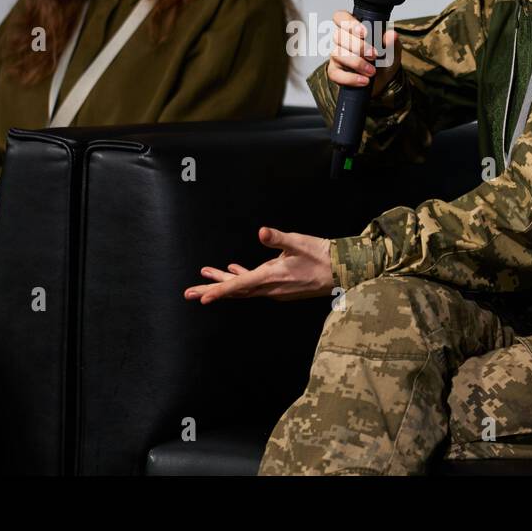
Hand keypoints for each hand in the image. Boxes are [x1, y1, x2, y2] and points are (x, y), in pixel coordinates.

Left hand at [184, 227, 335, 303]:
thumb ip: (279, 238)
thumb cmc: (321, 256)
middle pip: (235, 291)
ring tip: (205, 275)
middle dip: (211, 290)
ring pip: (243, 287)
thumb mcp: (299, 243)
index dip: (219, 290)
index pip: (239, 286)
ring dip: (224, 282)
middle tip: (189, 293)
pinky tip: (234, 269)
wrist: (341, 271)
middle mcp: (270, 287)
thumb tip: (261, 232)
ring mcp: (274, 289)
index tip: (201, 298)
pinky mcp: (280, 286)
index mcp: (271, 277)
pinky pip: (254, 284)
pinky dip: (241, 278)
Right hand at [328, 9, 400, 95]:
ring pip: (337, 54)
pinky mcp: (335, 72)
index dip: (349, 23)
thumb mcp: (392, 49)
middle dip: (358, 46)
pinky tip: (364, 80)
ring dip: (357, 63)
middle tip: (374, 55)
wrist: (384, 80)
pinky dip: (350, 78)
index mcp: (353, 27)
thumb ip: (391, 41)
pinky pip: (335, 74)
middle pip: (338, 35)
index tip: (365, 32)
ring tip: (372, 71)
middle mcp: (341, 40)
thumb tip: (392, 34)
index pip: (340, 17)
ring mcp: (336, 56)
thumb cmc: (384, 59)